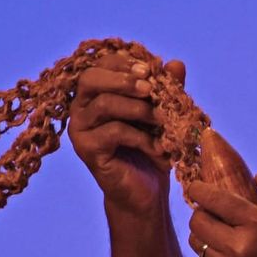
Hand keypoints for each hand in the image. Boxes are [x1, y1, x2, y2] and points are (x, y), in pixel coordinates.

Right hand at [68, 53, 184, 215]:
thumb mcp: (162, 116)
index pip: (101, 66)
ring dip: (138, 109)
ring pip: (104, 105)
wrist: (146, 193)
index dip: (124, 64)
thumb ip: (165, 90)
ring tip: (162, 120)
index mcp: (94, 94)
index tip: (150, 70)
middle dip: (124, 80)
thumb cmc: (151, 151)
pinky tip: (158, 147)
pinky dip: (140, 137)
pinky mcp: (87, 150)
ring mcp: (80, 130)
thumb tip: (175, 63)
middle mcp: (81, 109)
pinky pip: (113, 132)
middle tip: (150, 87)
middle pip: (91, 79)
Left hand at [187, 172, 256, 256]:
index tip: (198, 186)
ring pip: (198, 243)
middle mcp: (240, 246)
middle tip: (212, 210)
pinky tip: (225, 251)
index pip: (213, 200)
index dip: (199, 189)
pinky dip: (210, 254)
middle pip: (197, 221)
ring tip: (219, 230)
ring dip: (204, 233)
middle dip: (201, 211)